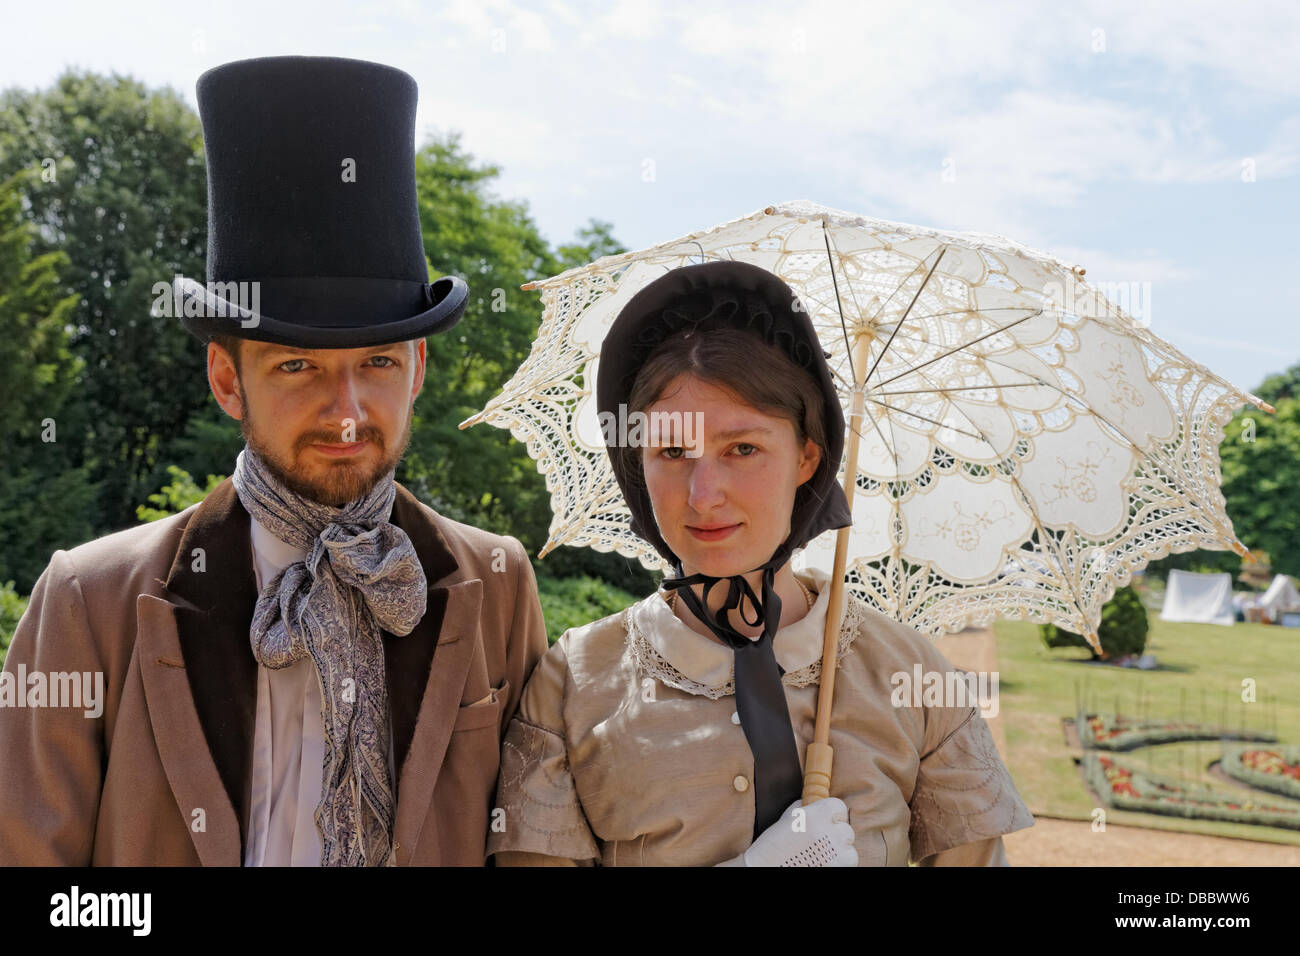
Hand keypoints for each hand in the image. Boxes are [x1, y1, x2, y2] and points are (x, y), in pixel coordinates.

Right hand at [733, 797, 857, 866]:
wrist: (762, 867)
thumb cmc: (772, 844)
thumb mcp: (788, 818)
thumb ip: (806, 809)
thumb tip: (817, 803)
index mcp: (815, 814)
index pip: (839, 807)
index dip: (835, 815)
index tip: (829, 822)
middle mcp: (826, 832)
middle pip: (847, 832)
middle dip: (837, 838)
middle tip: (823, 844)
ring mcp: (832, 853)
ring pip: (850, 853)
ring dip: (841, 855)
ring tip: (823, 857)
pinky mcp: (834, 869)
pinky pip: (847, 866)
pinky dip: (837, 866)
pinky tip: (821, 864)